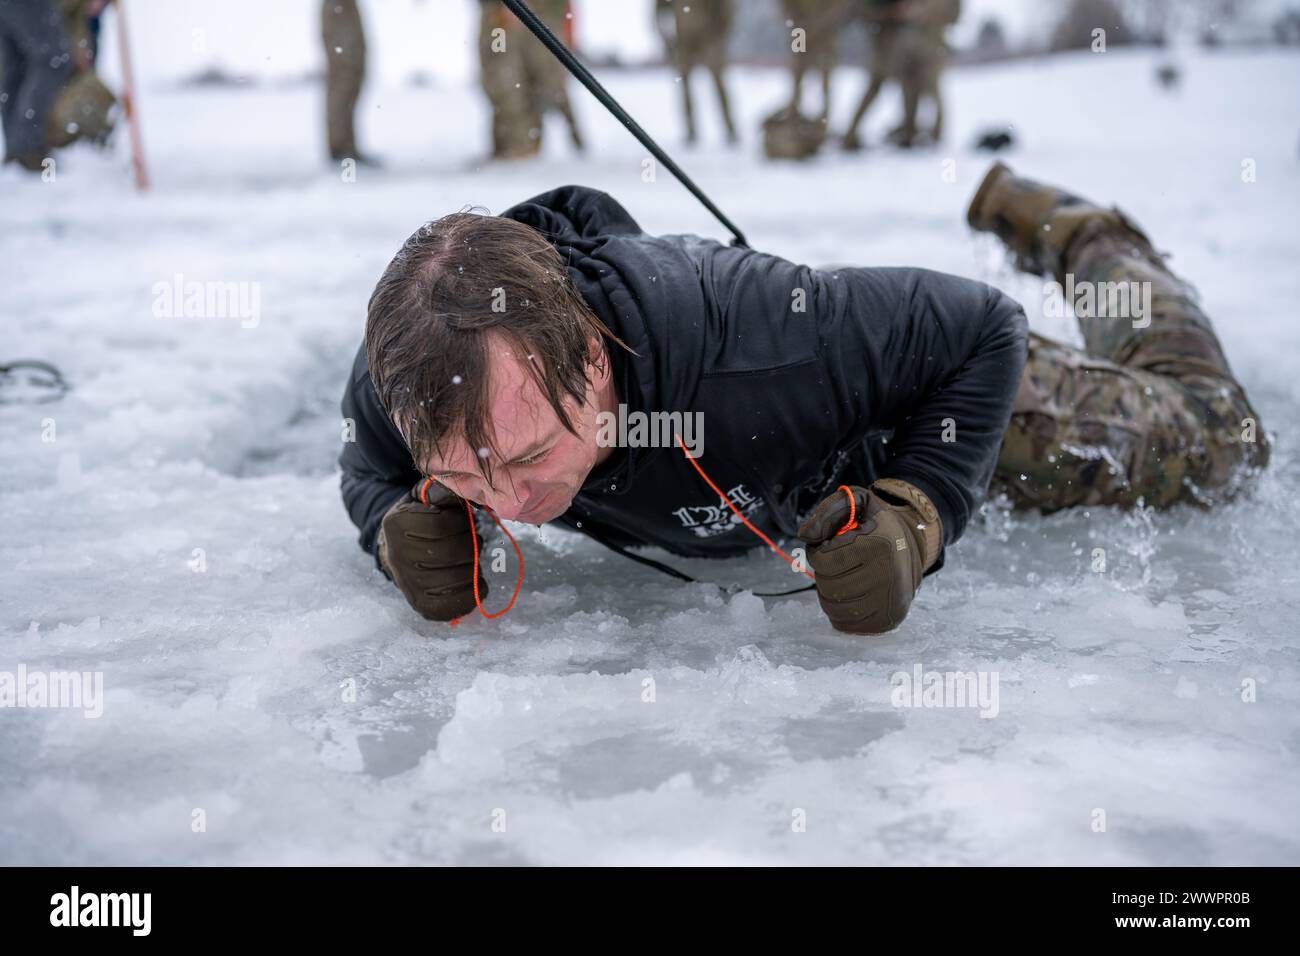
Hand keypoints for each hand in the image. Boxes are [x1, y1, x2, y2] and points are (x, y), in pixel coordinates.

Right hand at [377, 480, 485, 621]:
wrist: (395, 550)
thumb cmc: (418, 519)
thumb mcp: (423, 497)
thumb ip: (441, 491)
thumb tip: (460, 488)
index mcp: (397, 523)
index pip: (443, 524)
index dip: (462, 521)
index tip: (463, 521)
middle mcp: (398, 556)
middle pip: (453, 552)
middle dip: (472, 544)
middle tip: (472, 541)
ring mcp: (408, 583)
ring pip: (458, 577)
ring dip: (474, 567)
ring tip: (469, 560)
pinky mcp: (420, 605)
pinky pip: (455, 604)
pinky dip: (473, 593)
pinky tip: (474, 581)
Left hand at [797, 479, 941, 633]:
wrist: (910, 546)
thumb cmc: (876, 525)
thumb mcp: (856, 503)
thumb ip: (828, 512)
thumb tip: (806, 536)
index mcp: (879, 545)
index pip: (822, 560)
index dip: (818, 551)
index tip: (833, 545)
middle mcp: (888, 576)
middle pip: (826, 585)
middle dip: (825, 572)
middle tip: (841, 562)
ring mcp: (889, 602)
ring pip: (832, 607)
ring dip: (829, 592)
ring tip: (846, 576)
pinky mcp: (886, 620)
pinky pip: (843, 623)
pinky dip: (838, 611)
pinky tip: (850, 594)